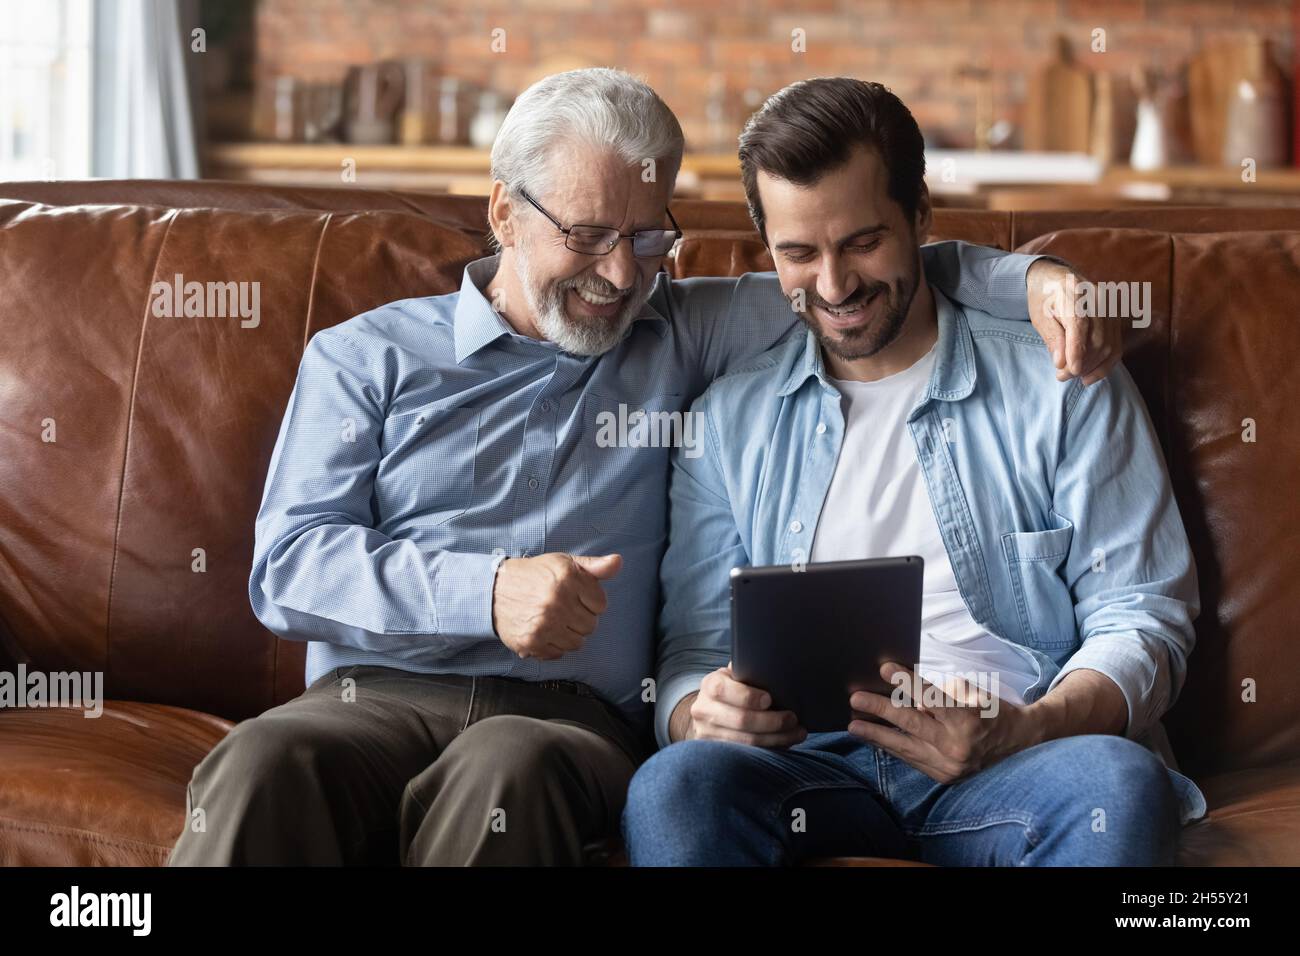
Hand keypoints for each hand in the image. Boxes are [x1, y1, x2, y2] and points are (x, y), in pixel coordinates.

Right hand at [491, 552, 620, 659]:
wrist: (494, 590)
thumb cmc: (534, 575)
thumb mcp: (564, 563)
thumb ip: (593, 566)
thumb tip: (617, 562)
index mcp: (567, 578)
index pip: (601, 604)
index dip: (590, 601)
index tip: (576, 597)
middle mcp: (556, 601)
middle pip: (591, 626)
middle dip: (580, 618)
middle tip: (564, 609)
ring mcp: (544, 624)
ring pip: (577, 643)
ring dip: (569, 634)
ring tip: (554, 621)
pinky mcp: (532, 642)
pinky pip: (558, 654)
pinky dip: (553, 646)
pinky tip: (544, 632)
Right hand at [684, 664, 805, 746]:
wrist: (708, 712)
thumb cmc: (731, 690)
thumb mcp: (734, 676)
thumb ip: (749, 671)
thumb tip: (774, 669)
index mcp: (710, 685)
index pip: (723, 690)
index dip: (747, 696)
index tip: (769, 699)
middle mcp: (703, 710)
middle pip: (740, 720)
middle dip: (772, 721)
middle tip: (793, 718)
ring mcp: (707, 734)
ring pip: (747, 741)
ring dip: (777, 738)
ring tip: (798, 733)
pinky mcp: (716, 752)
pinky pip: (748, 755)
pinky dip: (770, 749)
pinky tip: (786, 743)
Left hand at [846, 662, 1031, 783]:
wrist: (1021, 743)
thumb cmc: (993, 711)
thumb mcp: (970, 694)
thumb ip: (936, 693)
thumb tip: (901, 686)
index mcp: (968, 721)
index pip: (930, 698)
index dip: (905, 682)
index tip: (884, 669)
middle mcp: (958, 747)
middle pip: (911, 725)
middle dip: (880, 710)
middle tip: (856, 699)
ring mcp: (951, 766)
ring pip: (906, 747)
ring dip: (877, 735)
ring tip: (854, 724)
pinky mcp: (945, 777)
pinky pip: (912, 760)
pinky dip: (893, 748)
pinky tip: (875, 738)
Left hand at [1026, 259, 1121, 386]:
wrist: (1058, 279)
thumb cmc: (1045, 300)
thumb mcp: (1040, 316)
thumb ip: (1052, 337)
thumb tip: (1061, 362)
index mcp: (1074, 293)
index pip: (1080, 325)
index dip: (1077, 350)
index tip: (1070, 371)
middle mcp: (1098, 299)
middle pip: (1097, 339)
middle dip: (1081, 364)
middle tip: (1061, 376)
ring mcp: (1111, 308)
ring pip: (1109, 346)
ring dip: (1092, 367)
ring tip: (1072, 375)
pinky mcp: (1116, 318)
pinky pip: (1116, 347)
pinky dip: (1105, 365)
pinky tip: (1089, 376)